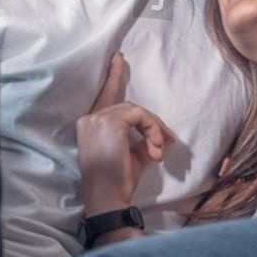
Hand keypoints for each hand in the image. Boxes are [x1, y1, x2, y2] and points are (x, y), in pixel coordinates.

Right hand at [76, 53, 176, 217]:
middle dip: (151, 122)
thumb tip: (159, 133)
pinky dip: (153, 130)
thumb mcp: (131, 154)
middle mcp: (89, 119)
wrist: (107, 198)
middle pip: (128, 107)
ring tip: (159, 150)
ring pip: (136, 110)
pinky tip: (155, 148)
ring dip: (154, 129)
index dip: (113, 77)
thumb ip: (140, 138)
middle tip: (168, 140)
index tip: (118, 58)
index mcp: (89, 125)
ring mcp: (98, 119)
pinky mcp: (110, 122)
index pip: (104, 97)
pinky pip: (140, 116)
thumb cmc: (118, 181)